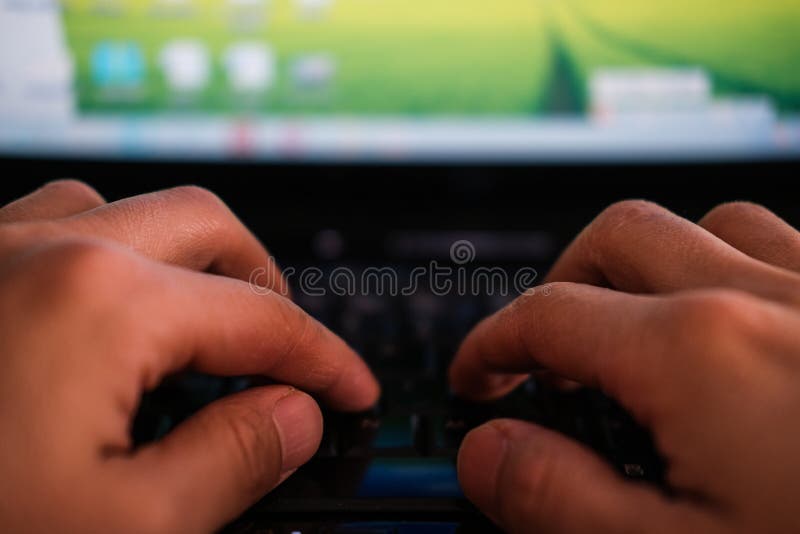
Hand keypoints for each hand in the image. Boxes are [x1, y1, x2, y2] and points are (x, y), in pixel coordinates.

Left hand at [0, 181, 378, 532]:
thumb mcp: (125, 529)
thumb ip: (232, 462)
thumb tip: (294, 417)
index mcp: (97, 302)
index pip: (260, 319)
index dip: (324, 361)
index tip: (351, 392)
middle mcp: (41, 251)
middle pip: (205, 228)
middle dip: (265, 286)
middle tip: (286, 352)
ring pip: (126, 212)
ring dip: (185, 260)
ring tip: (204, 324)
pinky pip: (56, 228)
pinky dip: (110, 255)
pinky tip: (109, 314)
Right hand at [450, 201, 799, 532]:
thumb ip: (564, 500)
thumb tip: (488, 455)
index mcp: (704, 354)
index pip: (549, 315)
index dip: (492, 346)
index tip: (477, 378)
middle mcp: (767, 297)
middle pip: (620, 236)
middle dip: (563, 282)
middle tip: (547, 349)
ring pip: (712, 225)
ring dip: (654, 267)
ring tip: (638, 330)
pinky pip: (785, 247)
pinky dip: (736, 270)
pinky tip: (739, 332)